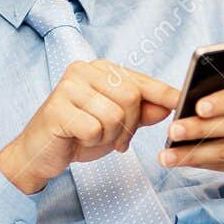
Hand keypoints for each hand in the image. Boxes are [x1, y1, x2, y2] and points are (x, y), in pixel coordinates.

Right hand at [0, 59, 178, 194]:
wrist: (40, 154)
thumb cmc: (79, 135)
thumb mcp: (117, 124)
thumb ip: (142, 112)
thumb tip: (170, 104)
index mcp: (100, 69)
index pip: (140, 80)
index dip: (163, 94)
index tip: (182, 102)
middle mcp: (83, 70)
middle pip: (131, 97)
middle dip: (129, 126)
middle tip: (115, 138)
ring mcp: (68, 87)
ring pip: (114, 115)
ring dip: (109, 136)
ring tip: (94, 137)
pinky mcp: (57, 108)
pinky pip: (94, 128)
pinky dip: (92, 141)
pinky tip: (79, 139)